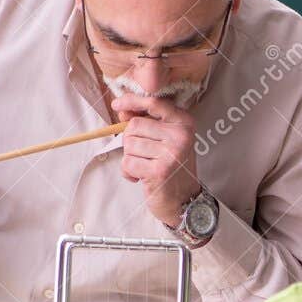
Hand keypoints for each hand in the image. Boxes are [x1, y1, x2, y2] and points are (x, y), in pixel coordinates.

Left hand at [113, 94, 200, 225]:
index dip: (132, 101)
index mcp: (184, 123)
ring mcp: (172, 153)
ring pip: (129, 145)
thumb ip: (146, 122)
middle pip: (134, 126)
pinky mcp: (160, 170)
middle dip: (131, 141)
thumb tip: (123, 109)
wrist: (184, 200)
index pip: (154, 103)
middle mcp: (181, 135)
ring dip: (131, 158)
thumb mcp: (164, 140)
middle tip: (145, 155)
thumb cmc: (171, 167)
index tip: (117, 104)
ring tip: (147, 167)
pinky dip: (129, 173)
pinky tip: (143, 177)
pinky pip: (128, 163)